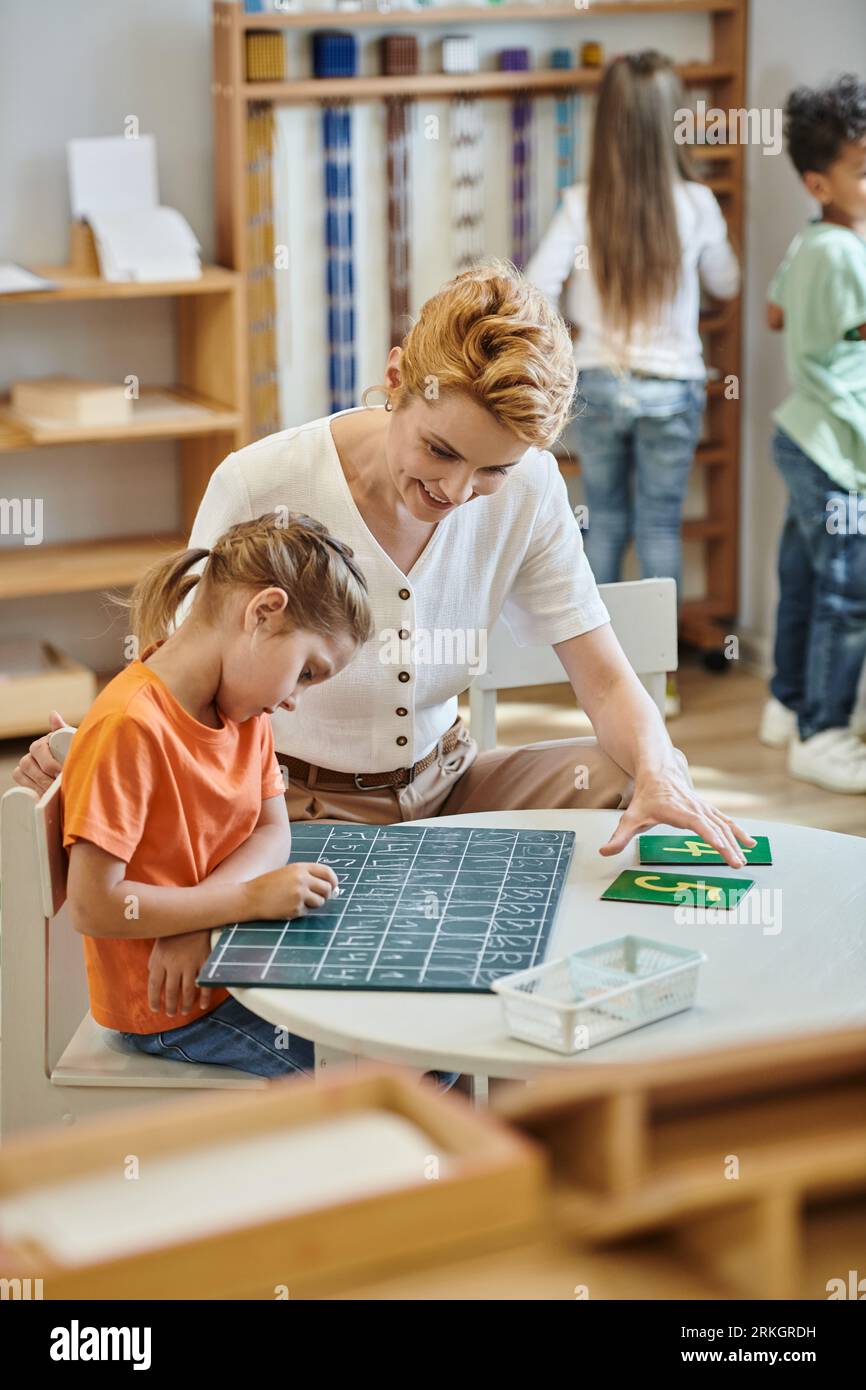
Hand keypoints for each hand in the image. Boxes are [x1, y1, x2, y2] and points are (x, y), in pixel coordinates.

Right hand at [12, 710, 67, 793]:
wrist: (80, 768)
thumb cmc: (75, 754)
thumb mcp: (73, 741)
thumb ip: (64, 729)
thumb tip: (53, 714)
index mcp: (43, 743)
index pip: (38, 749)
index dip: (48, 763)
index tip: (60, 773)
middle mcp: (31, 754)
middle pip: (28, 764)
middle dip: (44, 778)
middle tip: (57, 787)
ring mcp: (26, 767)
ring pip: (22, 774)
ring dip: (37, 785)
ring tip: (51, 795)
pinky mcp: (25, 780)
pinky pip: (21, 785)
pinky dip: (31, 791)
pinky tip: (42, 798)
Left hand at [148, 930, 213, 1017]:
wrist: (195, 915)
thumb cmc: (175, 931)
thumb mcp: (159, 944)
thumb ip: (154, 961)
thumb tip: (151, 975)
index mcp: (160, 959)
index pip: (154, 985)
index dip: (154, 999)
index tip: (155, 1009)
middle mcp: (174, 963)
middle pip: (171, 991)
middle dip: (171, 1006)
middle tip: (171, 1014)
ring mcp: (191, 963)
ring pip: (187, 990)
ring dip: (185, 1004)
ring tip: (184, 1012)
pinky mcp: (205, 960)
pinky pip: (204, 982)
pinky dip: (204, 996)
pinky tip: (202, 1005)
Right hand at [245, 861, 339, 920]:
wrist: (250, 897)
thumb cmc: (268, 885)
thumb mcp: (288, 873)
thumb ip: (307, 877)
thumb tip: (332, 889)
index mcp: (300, 868)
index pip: (327, 872)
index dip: (333, 880)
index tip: (334, 886)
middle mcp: (302, 880)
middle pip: (327, 888)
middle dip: (326, 895)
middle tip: (317, 898)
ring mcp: (299, 895)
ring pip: (320, 902)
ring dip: (313, 904)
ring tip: (297, 901)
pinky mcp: (295, 908)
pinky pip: (306, 911)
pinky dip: (299, 911)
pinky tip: (286, 907)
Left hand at [600, 760, 755, 868]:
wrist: (658, 772)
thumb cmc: (646, 797)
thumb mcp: (630, 817)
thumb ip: (619, 837)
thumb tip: (605, 851)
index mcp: (679, 811)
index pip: (699, 826)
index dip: (712, 838)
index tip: (723, 849)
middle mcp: (696, 809)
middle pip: (716, 828)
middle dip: (728, 846)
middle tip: (738, 864)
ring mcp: (704, 808)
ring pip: (724, 825)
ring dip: (736, 842)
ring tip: (745, 858)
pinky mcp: (708, 809)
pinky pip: (726, 821)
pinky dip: (738, 831)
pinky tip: (749, 843)